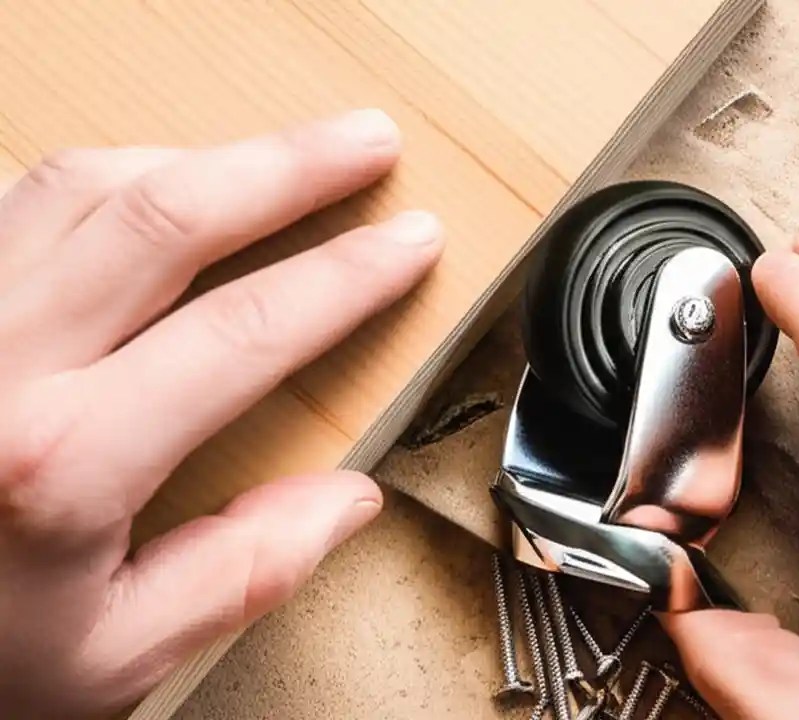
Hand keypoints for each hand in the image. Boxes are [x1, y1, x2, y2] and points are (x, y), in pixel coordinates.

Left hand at [0, 110, 442, 717]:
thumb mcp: (110, 654)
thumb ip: (241, 574)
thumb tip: (343, 501)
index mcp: (62, 461)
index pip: (244, 330)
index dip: (345, 276)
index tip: (407, 242)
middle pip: (165, 216)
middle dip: (287, 166)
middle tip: (364, 141)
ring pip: (79, 183)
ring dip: (196, 158)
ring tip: (272, 159)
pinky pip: (10, 200)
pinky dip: (98, 178)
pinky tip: (144, 188)